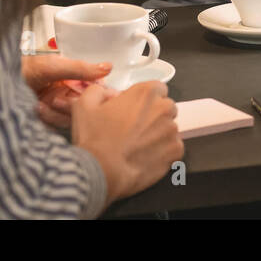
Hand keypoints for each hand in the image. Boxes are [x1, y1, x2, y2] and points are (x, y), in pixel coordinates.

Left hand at [22, 54, 111, 128]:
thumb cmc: (24, 68)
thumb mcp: (54, 66)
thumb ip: (80, 68)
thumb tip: (108, 67)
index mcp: (75, 79)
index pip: (95, 90)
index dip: (96, 95)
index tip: (93, 97)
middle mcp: (68, 94)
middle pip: (85, 109)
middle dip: (71, 106)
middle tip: (56, 99)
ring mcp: (58, 109)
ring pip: (71, 120)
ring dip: (57, 114)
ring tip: (40, 104)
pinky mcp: (47, 122)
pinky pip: (57, 128)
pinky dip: (48, 121)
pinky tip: (36, 111)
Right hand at [71, 81, 182, 204]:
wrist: (102, 171)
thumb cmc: (94, 138)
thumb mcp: (84, 104)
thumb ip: (99, 91)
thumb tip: (109, 94)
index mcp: (146, 93)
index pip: (156, 89)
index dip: (144, 100)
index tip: (134, 110)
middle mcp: (164, 108)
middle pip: (165, 108)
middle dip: (153, 116)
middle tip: (134, 129)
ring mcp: (172, 131)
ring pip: (169, 129)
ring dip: (158, 134)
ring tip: (137, 146)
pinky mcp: (175, 152)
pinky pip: (173, 148)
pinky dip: (163, 152)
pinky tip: (145, 156)